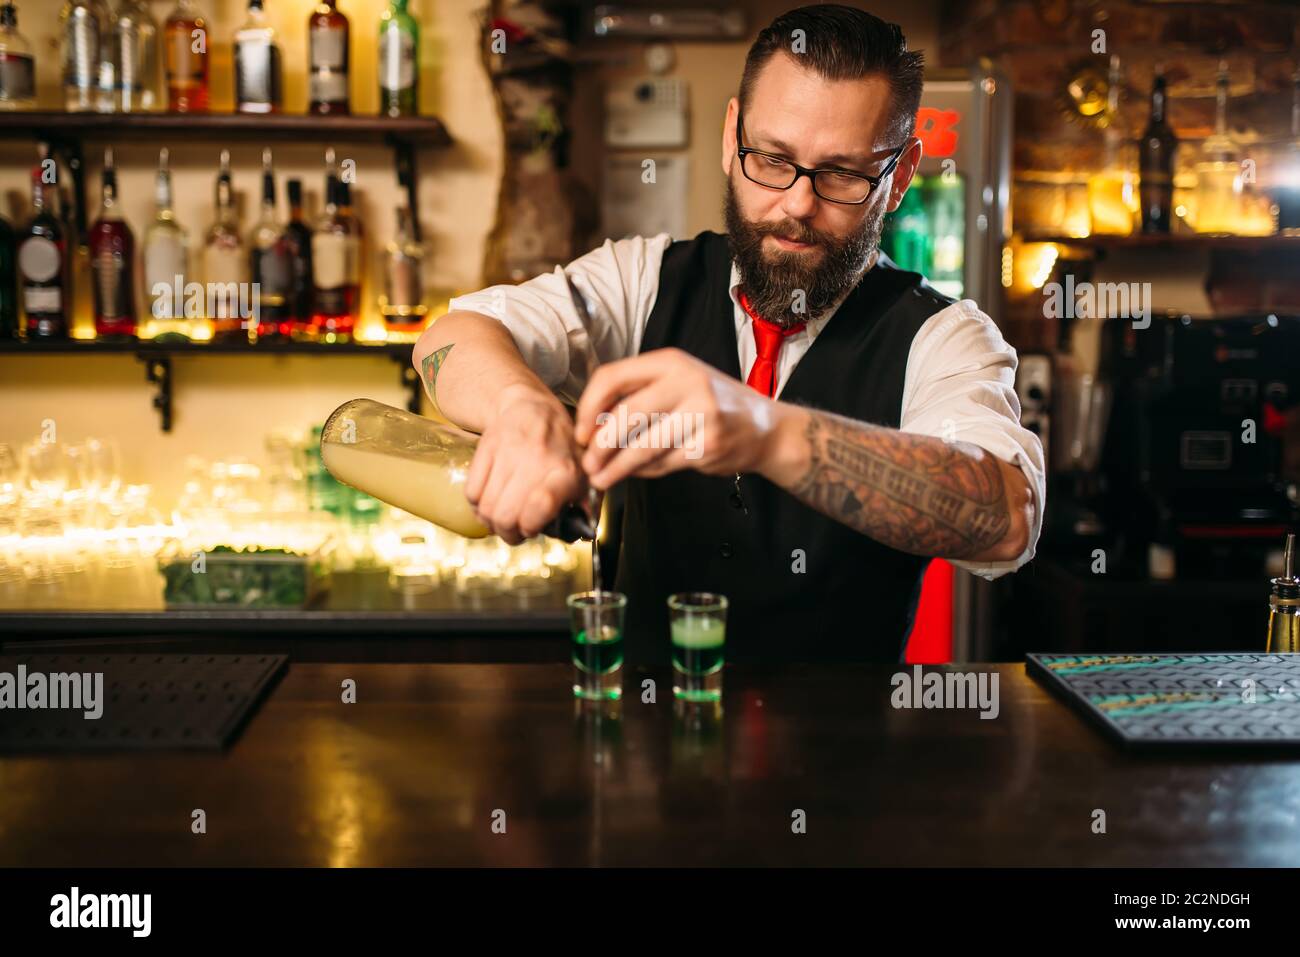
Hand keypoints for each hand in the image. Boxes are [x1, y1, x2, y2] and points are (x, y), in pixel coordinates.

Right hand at [465, 384, 586, 543]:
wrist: (532, 407)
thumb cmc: (561, 446)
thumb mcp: (583, 473)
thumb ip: (585, 506)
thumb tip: (580, 532)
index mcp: (565, 470)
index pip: (540, 505)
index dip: (531, 526)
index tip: (532, 528)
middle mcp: (536, 460)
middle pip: (506, 516)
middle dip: (509, 533)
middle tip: (515, 531)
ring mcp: (508, 453)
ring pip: (486, 508)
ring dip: (491, 522)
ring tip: (501, 519)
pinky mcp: (486, 449)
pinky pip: (471, 492)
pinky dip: (476, 505)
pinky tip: (489, 501)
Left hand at [574, 347, 786, 488]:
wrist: (765, 427)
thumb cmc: (712, 403)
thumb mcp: (678, 382)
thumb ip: (638, 395)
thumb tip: (590, 427)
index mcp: (670, 361)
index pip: (612, 377)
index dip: (589, 407)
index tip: (580, 432)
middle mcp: (686, 382)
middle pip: (625, 414)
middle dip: (600, 445)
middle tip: (588, 463)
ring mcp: (701, 413)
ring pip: (643, 445)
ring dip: (617, 467)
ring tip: (601, 479)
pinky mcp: (708, 445)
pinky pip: (663, 463)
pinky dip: (644, 472)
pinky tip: (635, 473)